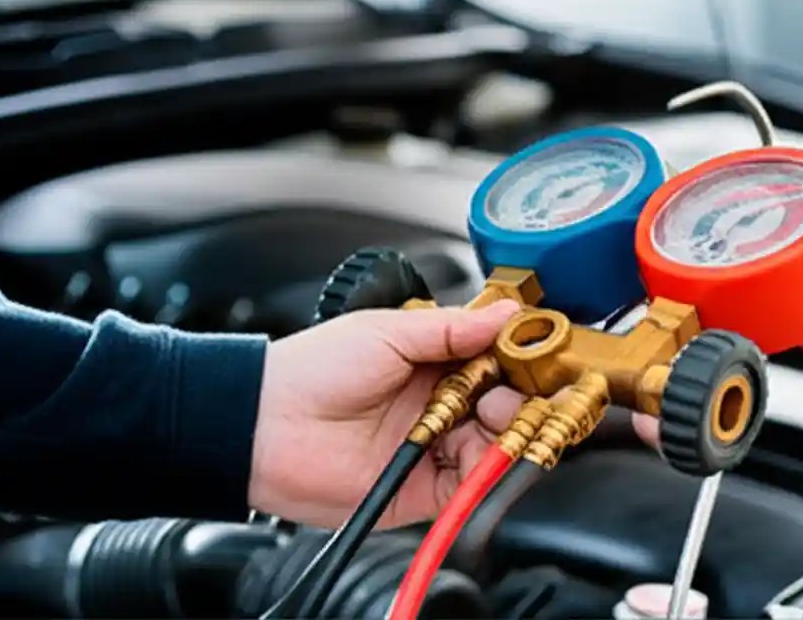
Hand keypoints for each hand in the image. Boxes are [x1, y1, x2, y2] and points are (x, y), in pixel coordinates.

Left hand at [249, 300, 526, 528]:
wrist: (265, 425)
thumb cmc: (311, 371)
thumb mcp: (387, 332)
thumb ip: (452, 329)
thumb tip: (506, 313)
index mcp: (430, 362)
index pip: (493, 361)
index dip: (518, 359)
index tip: (537, 354)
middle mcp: (436, 404)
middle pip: (503, 404)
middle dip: (520, 396)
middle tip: (519, 389)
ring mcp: (431, 447)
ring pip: (493, 444)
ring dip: (505, 429)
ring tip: (496, 415)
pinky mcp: (422, 490)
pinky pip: (469, 486)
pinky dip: (485, 473)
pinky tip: (484, 453)